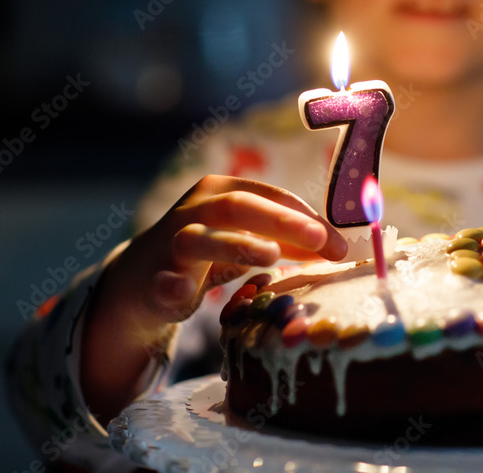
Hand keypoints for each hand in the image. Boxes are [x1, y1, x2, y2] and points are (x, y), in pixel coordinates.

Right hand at [109, 174, 346, 328]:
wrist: (143, 278)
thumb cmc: (210, 251)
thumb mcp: (250, 238)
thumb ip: (289, 241)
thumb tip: (339, 247)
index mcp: (223, 190)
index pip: (271, 196)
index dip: (307, 217)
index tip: (339, 243)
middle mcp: (196, 209)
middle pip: (239, 207)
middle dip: (282, 222)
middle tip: (319, 241)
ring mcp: (172, 242)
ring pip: (200, 239)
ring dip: (236, 245)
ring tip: (270, 256)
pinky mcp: (154, 281)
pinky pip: (163, 282)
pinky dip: (173, 286)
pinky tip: (184, 292)